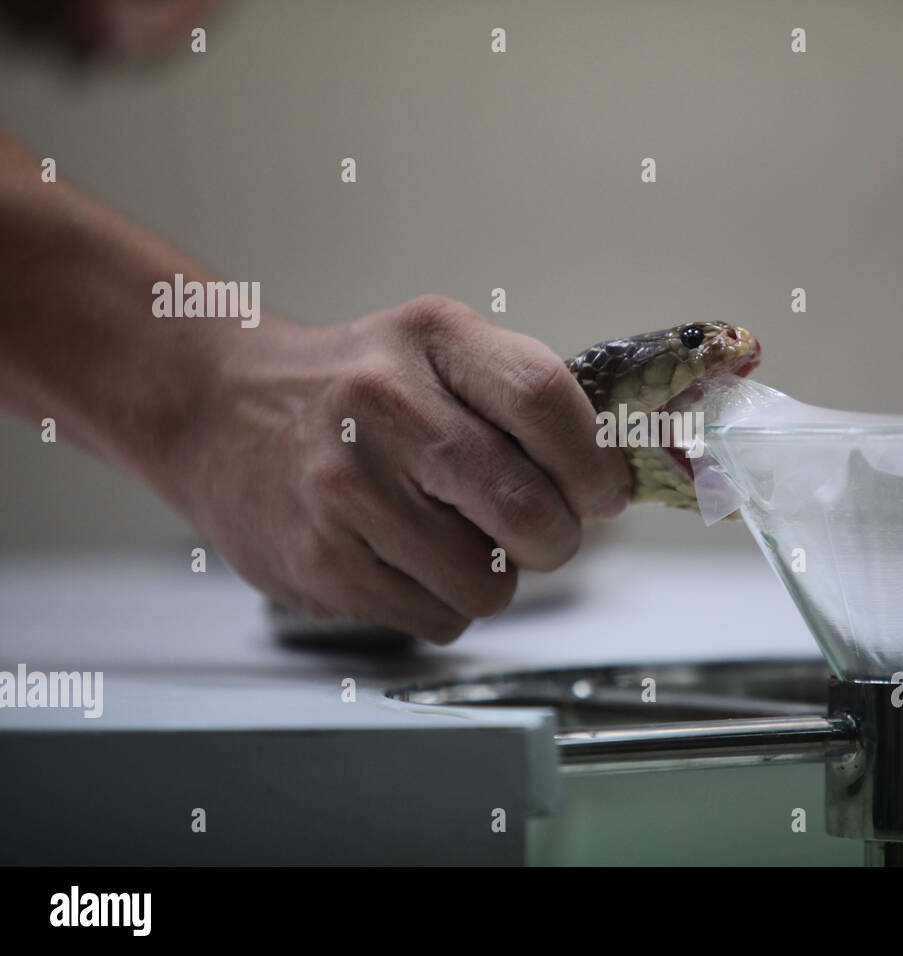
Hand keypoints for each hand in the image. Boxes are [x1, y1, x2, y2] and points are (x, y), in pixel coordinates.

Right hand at [175, 295, 630, 642]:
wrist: (217, 409)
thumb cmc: (352, 387)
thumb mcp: (433, 348)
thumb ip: (521, 395)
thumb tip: (613, 477)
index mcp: (431, 337)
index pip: (546, 404)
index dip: (594, 466)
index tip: (603, 494)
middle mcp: (384, 404)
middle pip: (528, 510)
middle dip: (555, 538)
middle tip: (538, 531)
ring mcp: (345, 488)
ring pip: (489, 584)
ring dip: (493, 578)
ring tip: (451, 539)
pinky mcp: (319, 562)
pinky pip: (438, 619)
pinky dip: (442, 603)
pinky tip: (405, 561)